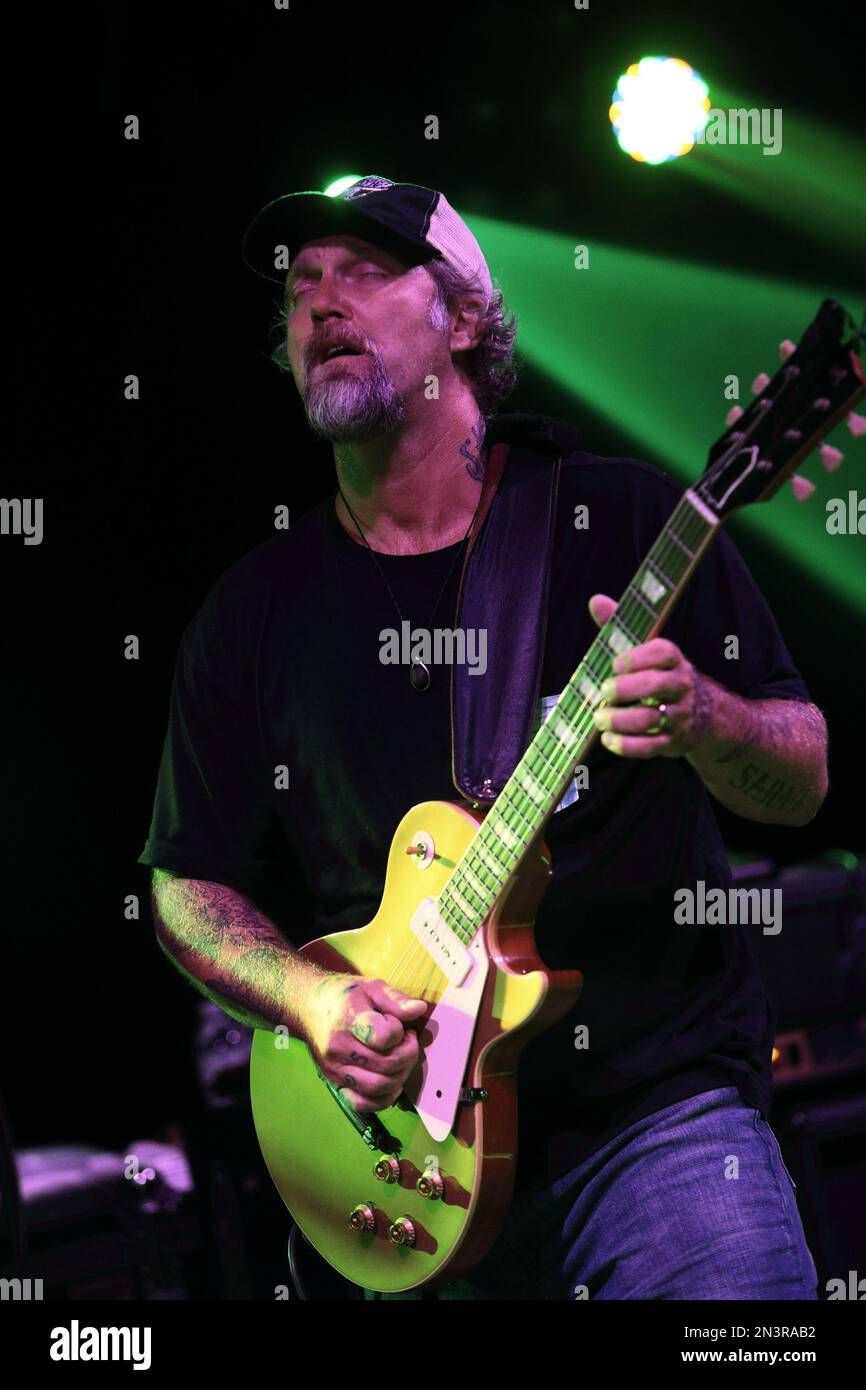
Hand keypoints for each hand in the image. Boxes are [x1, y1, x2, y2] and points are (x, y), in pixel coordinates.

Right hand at [301, 971, 427, 1112]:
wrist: (308, 1006)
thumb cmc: (343, 995)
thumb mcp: (371, 986)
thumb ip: (396, 999)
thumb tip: (418, 1010)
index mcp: (349, 1018)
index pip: (383, 1036)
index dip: (399, 1031)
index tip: (398, 1024)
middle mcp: (339, 1047)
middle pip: (387, 1065)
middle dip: (408, 1054)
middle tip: (407, 1041)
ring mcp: (335, 1068)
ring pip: (378, 1086)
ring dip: (400, 1076)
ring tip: (399, 1058)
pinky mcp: (334, 1082)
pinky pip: (362, 1103)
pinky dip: (383, 1099)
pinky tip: (391, 1082)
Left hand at [587, 594, 713, 757]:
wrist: (704, 715)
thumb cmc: (661, 676)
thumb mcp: (647, 651)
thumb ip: (620, 627)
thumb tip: (595, 600)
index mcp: (674, 661)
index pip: (664, 652)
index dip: (639, 656)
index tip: (616, 663)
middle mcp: (681, 686)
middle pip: (657, 685)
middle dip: (627, 689)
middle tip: (604, 691)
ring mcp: (679, 716)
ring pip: (652, 719)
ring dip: (622, 720)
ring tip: (599, 719)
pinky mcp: (673, 742)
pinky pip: (651, 747)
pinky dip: (627, 746)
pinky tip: (608, 740)